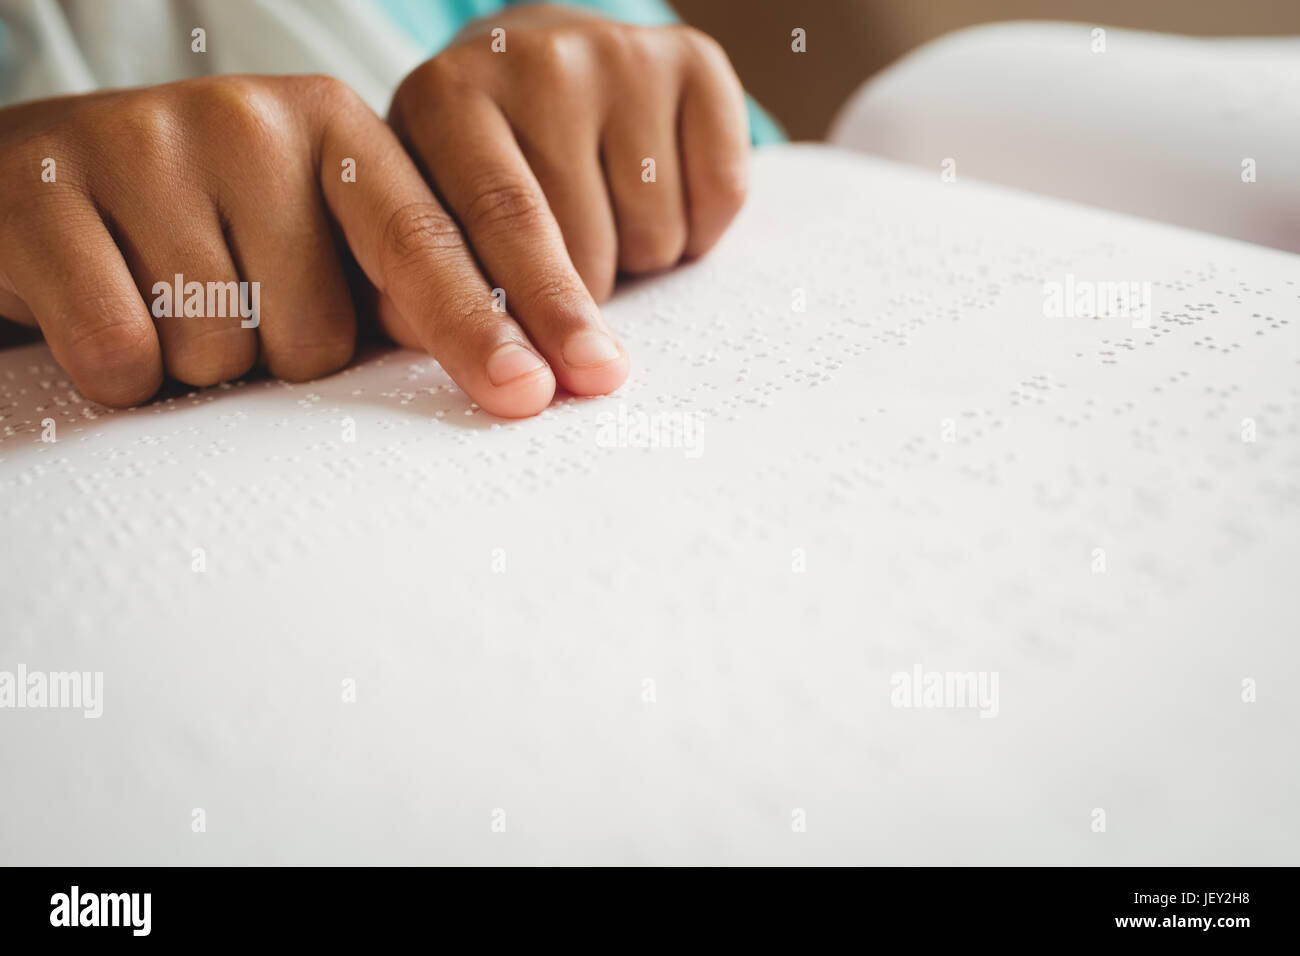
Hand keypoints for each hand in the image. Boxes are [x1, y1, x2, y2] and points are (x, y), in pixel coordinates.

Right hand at [0, 75, 570, 415]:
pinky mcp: (44, 196)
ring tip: (160, 294)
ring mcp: (143, 145)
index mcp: (334, 128)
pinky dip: (118, 371)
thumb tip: (510, 359)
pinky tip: (103, 308)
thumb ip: (402, 280)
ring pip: (223, 356)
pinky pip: (123, 359)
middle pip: (319, 338)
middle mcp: (249, 117)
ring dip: (198, 362)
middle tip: (227, 300)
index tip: (553, 390)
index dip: (494, 324)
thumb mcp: (311, 232)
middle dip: (280, 353)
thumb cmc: (200, 226)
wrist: (34, 189)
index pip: (430, 244)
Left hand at [386, 5, 750, 406]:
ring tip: (603, 224)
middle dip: (576, 316)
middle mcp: (526, 62)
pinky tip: (655, 195)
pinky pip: (719, 196)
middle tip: (587, 360)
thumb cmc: (482, 161)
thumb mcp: (426, 207)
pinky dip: (697, 228)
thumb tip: (431, 349)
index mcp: (439, 101)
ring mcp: (616, 55)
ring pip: (648, 232)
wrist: (548, 59)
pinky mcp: (693, 60)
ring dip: (635, 262)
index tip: (525, 391)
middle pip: (569, 245)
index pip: (451, 235)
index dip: (482, 323)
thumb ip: (412, 282)